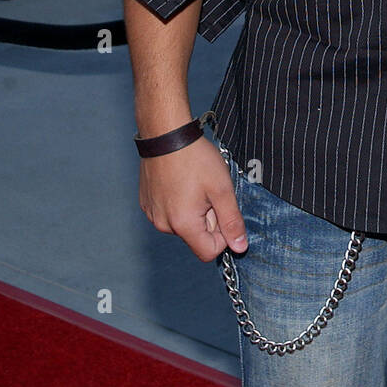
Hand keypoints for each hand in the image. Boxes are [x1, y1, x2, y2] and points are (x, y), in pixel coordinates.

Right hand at [139, 135, 247, 261]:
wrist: (166, 134)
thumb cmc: (195, 158)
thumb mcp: (222, 189)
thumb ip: (232, 221)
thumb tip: (239, 247)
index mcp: (183, 225)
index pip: (209, 252)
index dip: (222, 235)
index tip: (222, 209)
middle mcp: (163, 225)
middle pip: (196, 237)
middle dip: (208, 218)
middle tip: (208, 191)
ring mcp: (153, 214)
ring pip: (183, 225)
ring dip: (194, 210)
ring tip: (194, 184)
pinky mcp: (147, 203)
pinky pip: (169, 213)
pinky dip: (179, 202)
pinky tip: (181, 181)